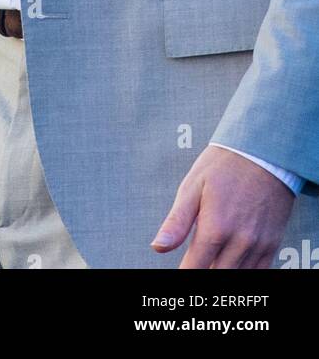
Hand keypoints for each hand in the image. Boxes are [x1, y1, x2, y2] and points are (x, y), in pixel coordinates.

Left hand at [151, 145, 295, 267]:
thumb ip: (177, 222)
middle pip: (217, 276)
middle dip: (203, 272)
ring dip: (222, 272)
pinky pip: (259, 272)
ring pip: (238, 277)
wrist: (264, 152)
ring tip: (211, 260)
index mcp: (215, 228)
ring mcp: (258, 245)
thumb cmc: (224, 166)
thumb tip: (157, 247)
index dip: (184, 275)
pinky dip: (243, 272)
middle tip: (195, 262)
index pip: (195, 269)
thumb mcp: (193, 186)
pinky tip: (232, 262)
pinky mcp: (272, 244)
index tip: (179, 272)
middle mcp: (239, 242)